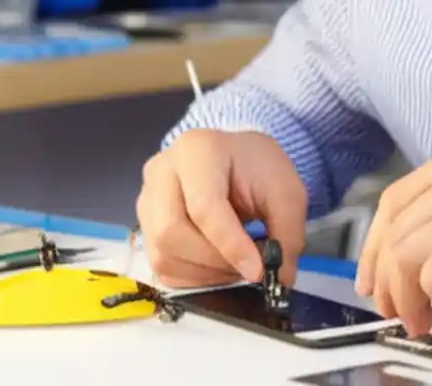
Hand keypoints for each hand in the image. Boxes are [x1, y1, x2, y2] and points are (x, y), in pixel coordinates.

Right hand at [136, 129, 306, 287]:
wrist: (235, 159)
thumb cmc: (258, 169)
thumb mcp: (287, 191)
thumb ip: (287, 233)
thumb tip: (280, 279)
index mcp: (196, 151)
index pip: (204, 206)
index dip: (231, 245)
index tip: (259, 271)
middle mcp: (160, 172)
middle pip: (171, 232)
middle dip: (214, 261)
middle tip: (248, 268)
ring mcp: (146, 200)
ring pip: (162, 255)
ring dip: (205, 274)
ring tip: (236, 266)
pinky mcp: (145, 227)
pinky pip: (161, 267)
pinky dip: (192, 280)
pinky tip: (217, 268)